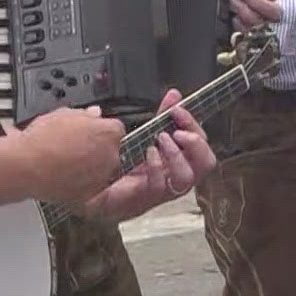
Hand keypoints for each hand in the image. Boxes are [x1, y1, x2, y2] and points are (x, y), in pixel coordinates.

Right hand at [9, 107, 122, 203]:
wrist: (26, 166)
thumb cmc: (42, 139)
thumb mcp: (64, 114)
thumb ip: (85, 114)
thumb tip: (94, 113)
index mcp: (109, 132)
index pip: (115, 129)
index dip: (99, 130)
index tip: (89, 133)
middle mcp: (111, 155)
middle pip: (110, 150)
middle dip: (97, 149)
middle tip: (75, 147)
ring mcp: (102, 176)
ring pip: (102, 169)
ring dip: (90, 166)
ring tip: (66, 162)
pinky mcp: (91, 193)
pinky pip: (91, 186)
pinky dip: (82, 182)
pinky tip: (65, 175)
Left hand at [81, 90, 217, 223]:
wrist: (90, 186)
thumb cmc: (121, 162)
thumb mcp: (145, 134)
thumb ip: (162, 116)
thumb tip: (175, 94)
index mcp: (178, 160)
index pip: (201, 144)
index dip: (194, 125)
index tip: (178, 110)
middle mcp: (174, 176)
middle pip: (205, 164)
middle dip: (195, 144)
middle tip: (178, 131)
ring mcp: (161, 191)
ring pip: (187, 179)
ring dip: (176, 155)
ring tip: (162, 139)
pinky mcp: (143, 200)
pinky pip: (158, 187)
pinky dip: (156, 168)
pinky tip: (147, 154)